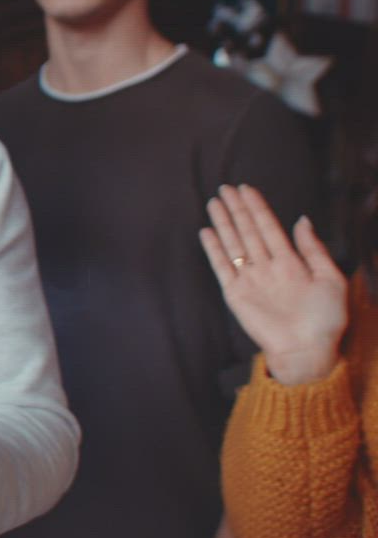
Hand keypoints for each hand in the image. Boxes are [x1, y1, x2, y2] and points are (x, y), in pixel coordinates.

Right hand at [199, 184, 346, 384]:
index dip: (258, 207)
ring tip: (215, 202)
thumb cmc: (325, 319)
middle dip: (237, 208)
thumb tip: (302, 220)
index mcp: (290, 262)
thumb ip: (314, 249)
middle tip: (225, 188)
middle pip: (248, 230)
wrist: (307, 350)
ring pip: (234, 243)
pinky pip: (222, 266)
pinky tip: (207, 232)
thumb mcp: (331, 279)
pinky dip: (214, 249)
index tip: (247, 188)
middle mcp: (266, 266)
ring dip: (223, 222)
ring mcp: (250, 279)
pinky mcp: (236, 293)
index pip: (269, 227)